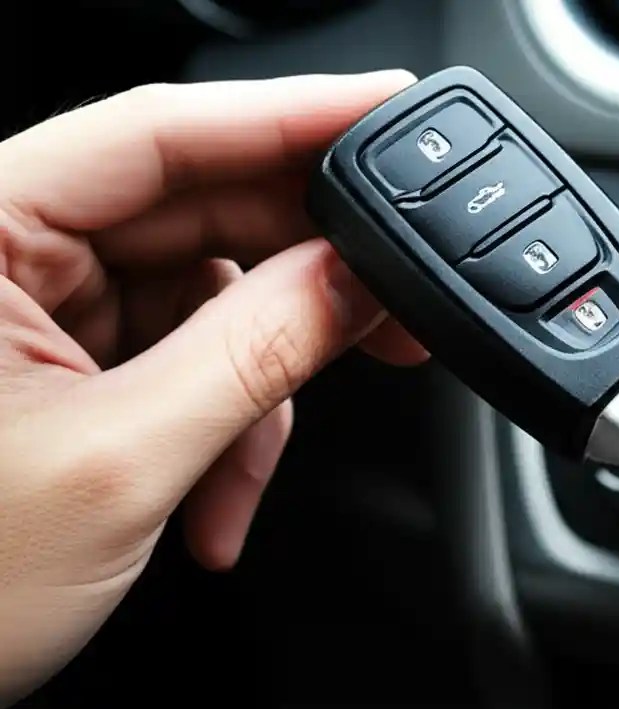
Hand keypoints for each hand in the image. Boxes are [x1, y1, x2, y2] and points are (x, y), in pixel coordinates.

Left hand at [0, 71, 427, 703]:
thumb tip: (358, 281)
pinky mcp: (64, 365)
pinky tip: (213, 499)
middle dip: (302, 274)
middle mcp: (4, 253)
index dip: (288, 116)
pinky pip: (183, 356)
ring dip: (256, 386)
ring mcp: (34, 310)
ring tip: (247, 470)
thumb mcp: (123, 462)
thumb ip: (256, 352)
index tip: (386, 111)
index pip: (157, 133)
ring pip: (205, 296)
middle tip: (392, 301)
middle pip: (195, 209)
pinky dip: (223, 424)